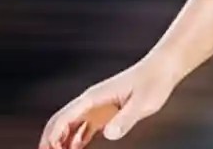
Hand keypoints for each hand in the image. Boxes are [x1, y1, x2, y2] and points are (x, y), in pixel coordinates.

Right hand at [39, 56, 182, 148]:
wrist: (162, 69)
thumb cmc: (153, 82)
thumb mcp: (142, 103)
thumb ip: (125, 119)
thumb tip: (108, 134)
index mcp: (93, 98)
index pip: (64, 118)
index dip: (53, 137)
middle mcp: (90, 102)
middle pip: (61, 122)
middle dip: (50, 140)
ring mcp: (96, 108)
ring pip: (70, 127)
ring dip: (61, 142)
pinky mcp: (105, 113)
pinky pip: (83, 130)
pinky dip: (74, 142)